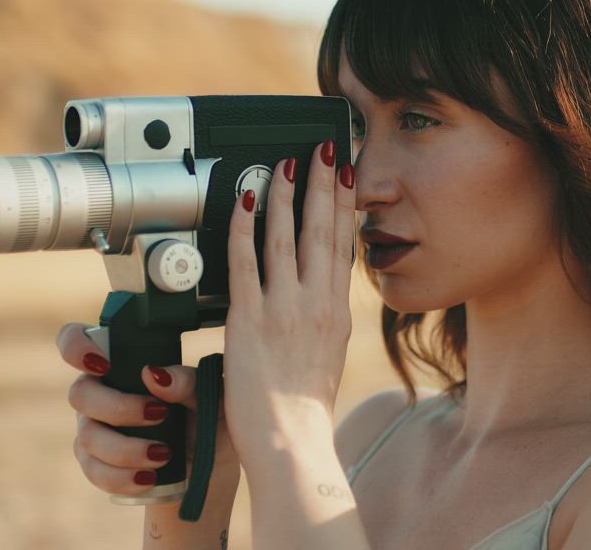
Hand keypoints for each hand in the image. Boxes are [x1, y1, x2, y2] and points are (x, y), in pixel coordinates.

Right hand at [56, 322, 239, 495]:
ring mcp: (94, 428)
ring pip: (88, 437)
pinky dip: (122, 476)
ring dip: (125, 448)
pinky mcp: (97, 463)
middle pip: (80, 394)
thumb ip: (186, 381)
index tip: (103, 364)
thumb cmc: (210, 413)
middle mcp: (101, 391)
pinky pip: (95, 471)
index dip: (75, 347)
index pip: (75, 340)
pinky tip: (148, 477)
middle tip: (159, 414)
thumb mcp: (211, 394)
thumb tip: (153, 373)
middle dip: (118, 408)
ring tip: (164, 454)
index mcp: (123, 362)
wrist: (213, 461)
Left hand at [223, 140, 355, 467]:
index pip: (344, 244)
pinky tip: (246, 200)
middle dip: (324, 184)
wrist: (292, 442)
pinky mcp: (249, 320)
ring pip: (286, 238)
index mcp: (336, 312)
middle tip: (324, 148)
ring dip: (287, 194)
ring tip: (286, 163)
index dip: (345, 204)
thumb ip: (321, 319)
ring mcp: (284, 310)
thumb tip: (320, 293)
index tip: (346, 173)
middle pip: (323, 230)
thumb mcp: (326, 355)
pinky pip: (245, 262)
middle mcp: (316, 304)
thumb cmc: (304, 409)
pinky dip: (245, 227)